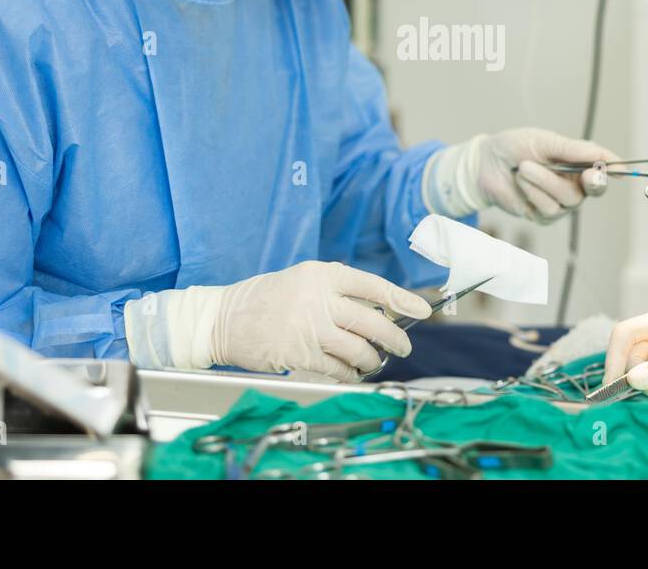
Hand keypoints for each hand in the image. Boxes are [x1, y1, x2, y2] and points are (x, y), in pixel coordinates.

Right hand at [211, 261, 431, 380]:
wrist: (224, 318)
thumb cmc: (266, 298)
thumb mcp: (303, 279)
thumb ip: (337, 291)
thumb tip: (378, 312)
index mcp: (323, 274)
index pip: (373, 286)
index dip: (402, 299)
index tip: (423, 309)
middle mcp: (319, 299)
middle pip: (372, 323)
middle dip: (395, 339)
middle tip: (404, 346)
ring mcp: (310, 327)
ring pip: (358, 349)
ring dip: (372, 360)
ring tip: (374, 362)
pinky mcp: (300, 353)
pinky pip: (338, 368)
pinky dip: (350, 374)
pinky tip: (353, 373)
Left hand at [479, 128, 617, 222]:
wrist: (484, 163)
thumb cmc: (515, 147)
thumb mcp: (545, 141)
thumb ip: (574, 150)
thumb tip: (606, 157)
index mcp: (578, 164)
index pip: (603, 170)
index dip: (613, 170)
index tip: (619, 169)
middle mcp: (573, 186)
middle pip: (592, 189)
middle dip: (584, 179)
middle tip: (579, 170)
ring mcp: (559, 204)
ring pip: (567, 200)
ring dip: (544, 181)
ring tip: (524, 167)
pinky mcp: (542, 216)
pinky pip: (548, 210)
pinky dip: (533, 193)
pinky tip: (520, 182)